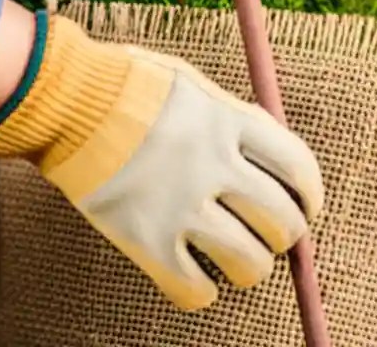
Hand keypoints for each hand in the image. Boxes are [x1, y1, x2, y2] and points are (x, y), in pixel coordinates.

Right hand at [0, 6, 323, 309]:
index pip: (299, 169)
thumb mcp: (195, 86)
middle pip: (282, 224)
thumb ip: (235, 120)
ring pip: (250, 265)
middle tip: (266, 235)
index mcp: (231, 122)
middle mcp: (215, 166)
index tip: (306, 209)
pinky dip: (201, 291)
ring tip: (233, 258)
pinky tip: (193, 275)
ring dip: (249, 267)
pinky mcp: (145, 240)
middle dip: (283, 236)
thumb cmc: (130, 86)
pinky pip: (195, 291)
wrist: (66, 100)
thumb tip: (274, 161)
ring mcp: (181, 206)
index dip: (310, 197)